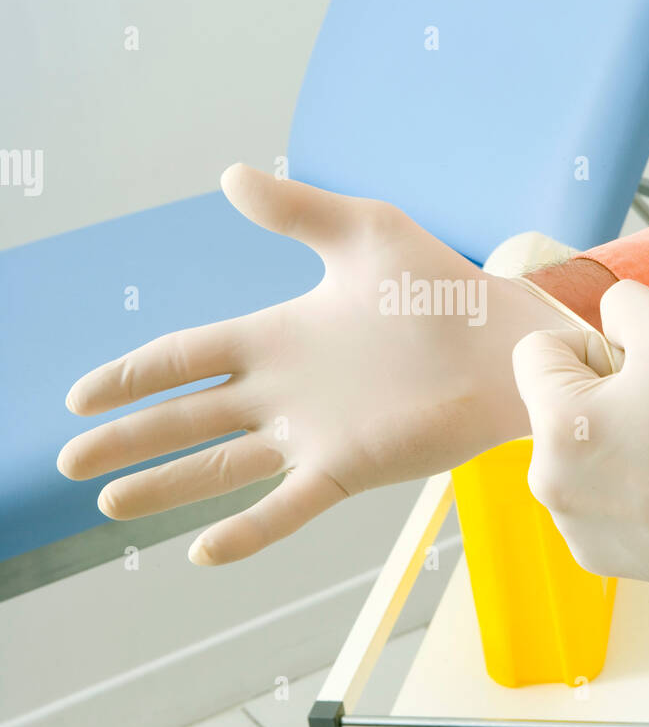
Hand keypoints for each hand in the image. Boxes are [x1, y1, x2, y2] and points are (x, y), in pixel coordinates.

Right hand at [58, 166, 615, 564]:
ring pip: (220, 468)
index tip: (80, 395)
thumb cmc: (440, 285)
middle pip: (185, 420)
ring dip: (165, 485)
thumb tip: (229, 173)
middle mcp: (283, 392)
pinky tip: (203, 553)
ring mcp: (312, 434)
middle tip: (68, 462)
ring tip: (109, 506)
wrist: (503, 341)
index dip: (132, 376)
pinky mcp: (349, 467)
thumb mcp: (362, 232)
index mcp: (276, 336)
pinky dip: (248, 531)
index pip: (185, 358)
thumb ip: (295, 209)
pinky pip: (287, 506)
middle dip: (128, 439)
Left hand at [512, 281, 648, 601]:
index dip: (590, 345)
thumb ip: (623, 304)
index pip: (536, 352)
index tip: (638, 368)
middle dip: (603, 395)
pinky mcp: (597, 556)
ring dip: (614, 441)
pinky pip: (596, 499)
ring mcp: (571, 525)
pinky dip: (627, 487)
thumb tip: (605, 325)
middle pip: (556, 406)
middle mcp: (549, 483)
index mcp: (555, 424)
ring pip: (576, 453)